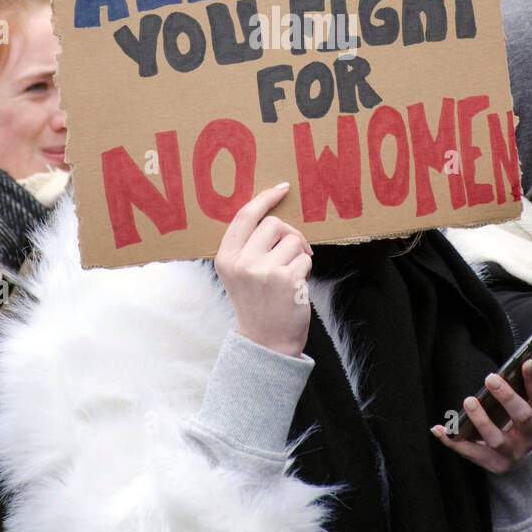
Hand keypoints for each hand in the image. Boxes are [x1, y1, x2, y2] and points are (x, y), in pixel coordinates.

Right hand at [214, 183, 312, 358]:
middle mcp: (242, 262)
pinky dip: (306, 270)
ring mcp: (264, 271)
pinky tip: (295, 287)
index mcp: (226, 258)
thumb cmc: (256, 303)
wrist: (266, 342)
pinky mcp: (286, 280)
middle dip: (288, 234)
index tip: (281, 189)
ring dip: (298, 255)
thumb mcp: (238, 274)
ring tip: (289, 276)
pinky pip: (305, 258)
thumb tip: (270, 210)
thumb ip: (246, 245)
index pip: (245, 216)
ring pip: (293, 240)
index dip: (264, 198)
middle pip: (273, 224)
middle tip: (292, 251)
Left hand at [430, 360, 531, 474]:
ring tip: (469, 401)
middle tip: (491, 378)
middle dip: (508, 398)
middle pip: (523, 418)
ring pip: (497, 440)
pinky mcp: (494, 465)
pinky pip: (471, 453)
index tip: (526, 362)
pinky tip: (439, 428)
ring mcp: (514, 453)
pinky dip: (454, 442)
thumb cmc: (526, 415)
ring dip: (482, 421)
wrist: (519, 457)